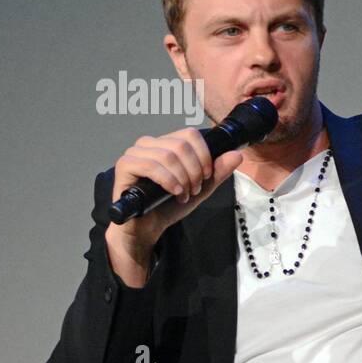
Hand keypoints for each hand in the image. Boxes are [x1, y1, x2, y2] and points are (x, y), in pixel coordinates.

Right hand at [105, 127, 242, 286]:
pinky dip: (168, 181)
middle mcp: (149, 144)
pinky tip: (174, 193)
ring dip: (182, 178)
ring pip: (167, 155)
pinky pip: (150, 165)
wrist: (148, 227)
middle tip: (194, 189)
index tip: (206, 177)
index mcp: (166, 144)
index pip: (190, 134)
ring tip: (183, 194)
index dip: (204, 156)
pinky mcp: (124, 166)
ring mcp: (135, 153)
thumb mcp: (201, 189)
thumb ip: (217, 172)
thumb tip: (237, 155)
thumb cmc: (169, 205)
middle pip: (181, 145)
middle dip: (194, 171)